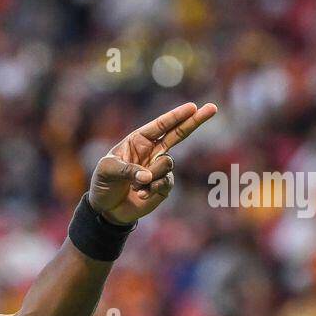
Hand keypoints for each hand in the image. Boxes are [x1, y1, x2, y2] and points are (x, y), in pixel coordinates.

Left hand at [88, 101, 216, 224]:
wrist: (106, 208)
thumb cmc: (103, 183)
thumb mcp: (107, 170)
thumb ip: (127, 170)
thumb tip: (147, 177)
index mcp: (138, 140)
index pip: (161, 125)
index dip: (176, 116)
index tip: (192, 106)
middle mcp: (152, 151)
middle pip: (179, 133)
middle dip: (195, 121)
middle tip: (212, 108)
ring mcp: (159, 168)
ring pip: (167, 164)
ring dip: (152, 174)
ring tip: (135, 185)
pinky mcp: (163, 186)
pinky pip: (165, 183)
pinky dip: (152, 189)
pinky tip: (140, 194)